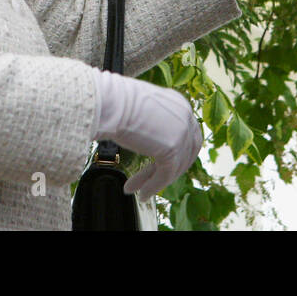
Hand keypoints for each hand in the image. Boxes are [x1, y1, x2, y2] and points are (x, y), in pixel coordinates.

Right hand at [92, 70, 201, 201]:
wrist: (110, 102)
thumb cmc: (116, 102)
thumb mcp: (143, 108)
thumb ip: (153, 120)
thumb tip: (149, 136)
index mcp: (179, 104)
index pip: (186, 134)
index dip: (176, 153)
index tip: (161, 165)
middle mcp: (185, 116)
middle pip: (186, 151)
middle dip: (170, 169)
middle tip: (154, 181)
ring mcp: (181, 132)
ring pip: (175, 165)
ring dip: (157, 181)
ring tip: (141, 192)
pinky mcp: (172, 148)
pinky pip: (166, 174)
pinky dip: (154, 186)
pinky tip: (141, 194)